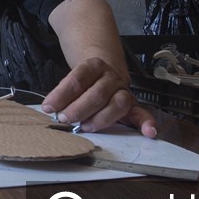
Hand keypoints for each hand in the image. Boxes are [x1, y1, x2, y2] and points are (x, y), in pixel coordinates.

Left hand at [41, 57, 157, 137]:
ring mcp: (123, 90)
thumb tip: (50, 109)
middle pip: (98, 93)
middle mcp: (111, 77)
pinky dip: (147, 123)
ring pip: (118, 104)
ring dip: (101, 118)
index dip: (62, 94)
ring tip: (86, 127)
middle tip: (65, 118)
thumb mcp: (71, 80)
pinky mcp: (132, 104)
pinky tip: (149, 132)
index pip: (78, 79)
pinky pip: (142, 113)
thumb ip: (63, 94)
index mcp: (94, 66)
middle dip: (79, 108)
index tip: (49, 107)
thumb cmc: (83, 80)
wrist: (102, 69)